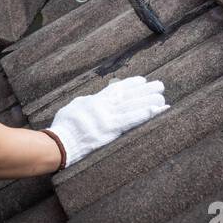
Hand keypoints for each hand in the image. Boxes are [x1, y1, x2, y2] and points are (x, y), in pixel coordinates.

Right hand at [46, 76, 168, 166]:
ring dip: (149, 101)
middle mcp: (103, 107)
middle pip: (128, 96)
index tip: (143, 80)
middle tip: (160, 85)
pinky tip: (156, 110)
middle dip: (145, 90)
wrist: (59, 142)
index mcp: (95, 101)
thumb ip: (86, 102)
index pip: (116, 89)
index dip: (131, 84)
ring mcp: (107, 118)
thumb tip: (93, 100)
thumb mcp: (73, 107)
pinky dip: (144, 114)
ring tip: (163, 98)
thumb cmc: (64, 127)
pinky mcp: (110, 131)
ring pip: (132, 106)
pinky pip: (130, 121)